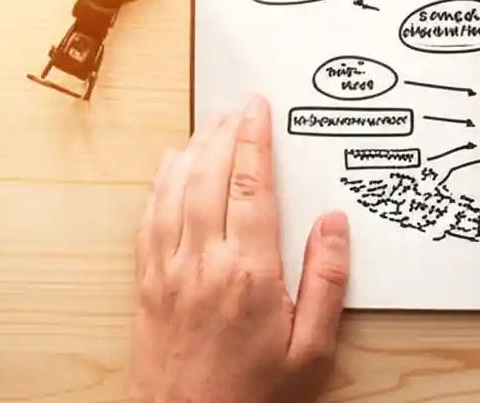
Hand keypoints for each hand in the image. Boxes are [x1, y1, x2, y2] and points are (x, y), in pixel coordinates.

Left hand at [132, 94, 350, 402]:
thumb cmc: (253, 396)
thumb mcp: (312, 350)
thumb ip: (326, 282)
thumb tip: (333, 224)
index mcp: (250, 274)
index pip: (250, 188)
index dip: (254, 140)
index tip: (258, 109)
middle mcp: (204, 264)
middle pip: (209, 177)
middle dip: (223, 133)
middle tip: (235, 105)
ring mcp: (168, 272)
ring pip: (175, 191)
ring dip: (191, 150)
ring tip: (207, 123)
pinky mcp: (146, 286)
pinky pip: (148, 220)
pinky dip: (158, 184)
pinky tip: (168, 167)